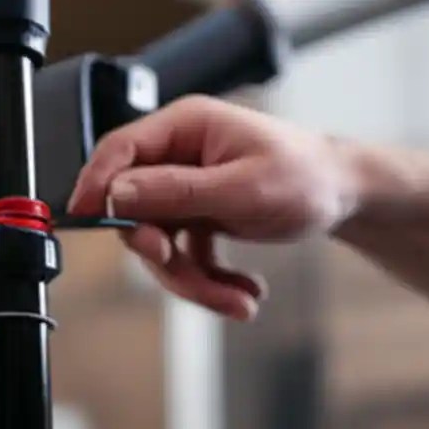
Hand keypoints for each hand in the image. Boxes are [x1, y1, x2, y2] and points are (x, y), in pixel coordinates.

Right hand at [68, 95, 361, 320]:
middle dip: (165, 255)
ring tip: (241, 301)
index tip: (81, 216)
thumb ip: (176, 191)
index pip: (120, 150)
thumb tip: (117, 194)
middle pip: (137, 210)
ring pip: (161, 244)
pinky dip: (212, 280)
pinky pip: (185, 257)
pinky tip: (246, 292)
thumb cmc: (306, 177)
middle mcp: (179, 155)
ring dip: (196, 281)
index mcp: (185, 127)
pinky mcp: (199, 216)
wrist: (347, 195)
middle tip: (187, 275)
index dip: (95, 183)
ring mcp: (188, 188)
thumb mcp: (242, 188)